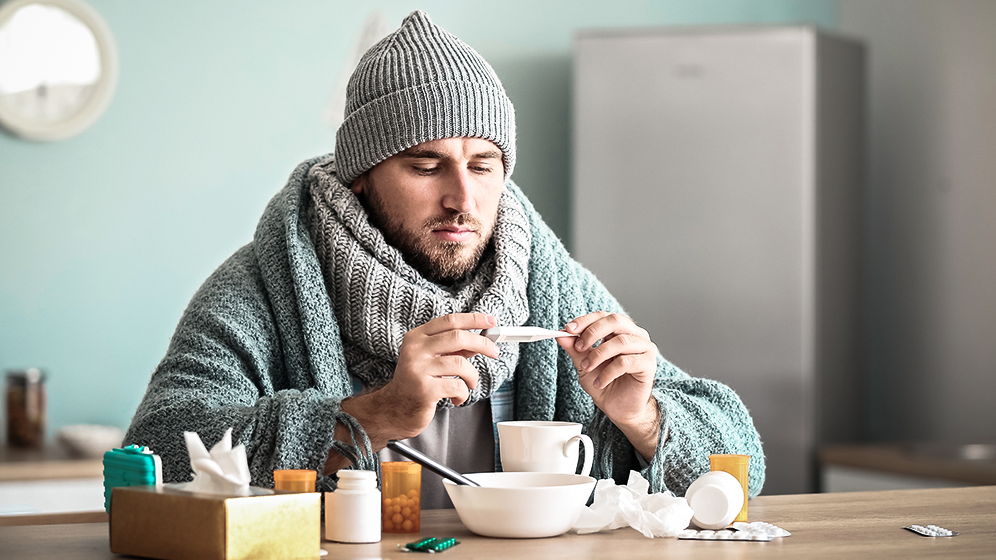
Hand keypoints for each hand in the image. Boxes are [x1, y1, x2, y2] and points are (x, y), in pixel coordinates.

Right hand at [335, 313, 498, 457]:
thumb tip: (481, 339)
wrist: (394, 410)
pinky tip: (457, 398)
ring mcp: (418, 369)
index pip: (449, 321)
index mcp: (416, 337)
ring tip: (471, 383)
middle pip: (458, 337)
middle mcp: (415, 350)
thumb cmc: (416, 383)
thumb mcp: (433, 360)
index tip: (491, 321)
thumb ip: (453, 349)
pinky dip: (464, 393)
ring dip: (473, 375)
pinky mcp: (425, 390)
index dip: (473, 319)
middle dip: (482, 343)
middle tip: (494, 351)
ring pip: (461, 364)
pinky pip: (457, 386)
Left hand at [557, 312, 660, 459]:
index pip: (603, 316)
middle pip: (615, 321)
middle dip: (593, 332)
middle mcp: (634, 335)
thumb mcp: (584, 365)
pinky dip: (608, 372)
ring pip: (621, 341)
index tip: (569, 329)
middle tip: (579, 347)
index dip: (585, 321)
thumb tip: (561, 335)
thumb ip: (575, 349)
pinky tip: (600, 382)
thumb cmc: (606, 383)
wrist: (620, 409)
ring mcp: (645, 348)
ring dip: (598, 355)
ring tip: (588, 368)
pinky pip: (626, 362)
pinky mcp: (649, 365)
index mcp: (619, 330)